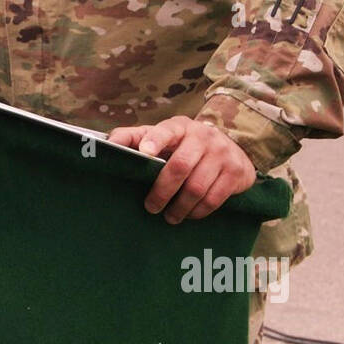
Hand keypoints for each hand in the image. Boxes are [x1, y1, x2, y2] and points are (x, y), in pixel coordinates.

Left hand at [109, 116, 254, 223]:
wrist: (231, 148)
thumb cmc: (184, 145)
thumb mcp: (162, 136)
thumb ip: (134, 138)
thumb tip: (108, 144)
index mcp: (180, 127)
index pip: (166, 130)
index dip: (155, 140)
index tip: (145, 152)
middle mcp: (203, 136)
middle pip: (180, 166)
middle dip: (162, 191)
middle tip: (151, 207)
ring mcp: (222, 153)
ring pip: (197, 187)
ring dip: (180, 207)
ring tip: (170, 217)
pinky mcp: (236, 172)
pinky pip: (214, 199)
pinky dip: (198, 212)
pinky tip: (189, 214)